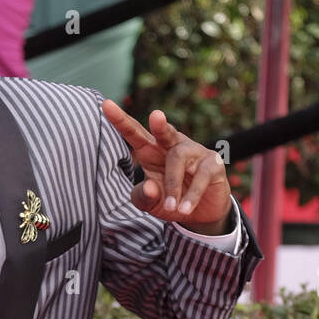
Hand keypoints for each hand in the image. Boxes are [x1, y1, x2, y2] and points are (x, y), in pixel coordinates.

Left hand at [102, 100, 231, 234]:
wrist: (200, 214)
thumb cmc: (170, 201)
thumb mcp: (151, 203)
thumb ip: (144, 197)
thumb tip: (151, 187)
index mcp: (151, 150)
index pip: (134, 133)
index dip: (121, 120)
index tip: (106, 104)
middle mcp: (172, 145)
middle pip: (164, 132)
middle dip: (159, 125)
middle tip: (155, 116)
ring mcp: (195, 152)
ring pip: (179, 158)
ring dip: (173, 185)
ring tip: (172, 208)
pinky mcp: (213, 163)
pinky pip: (201, 176)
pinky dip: (191, 195)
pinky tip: (184, 209)